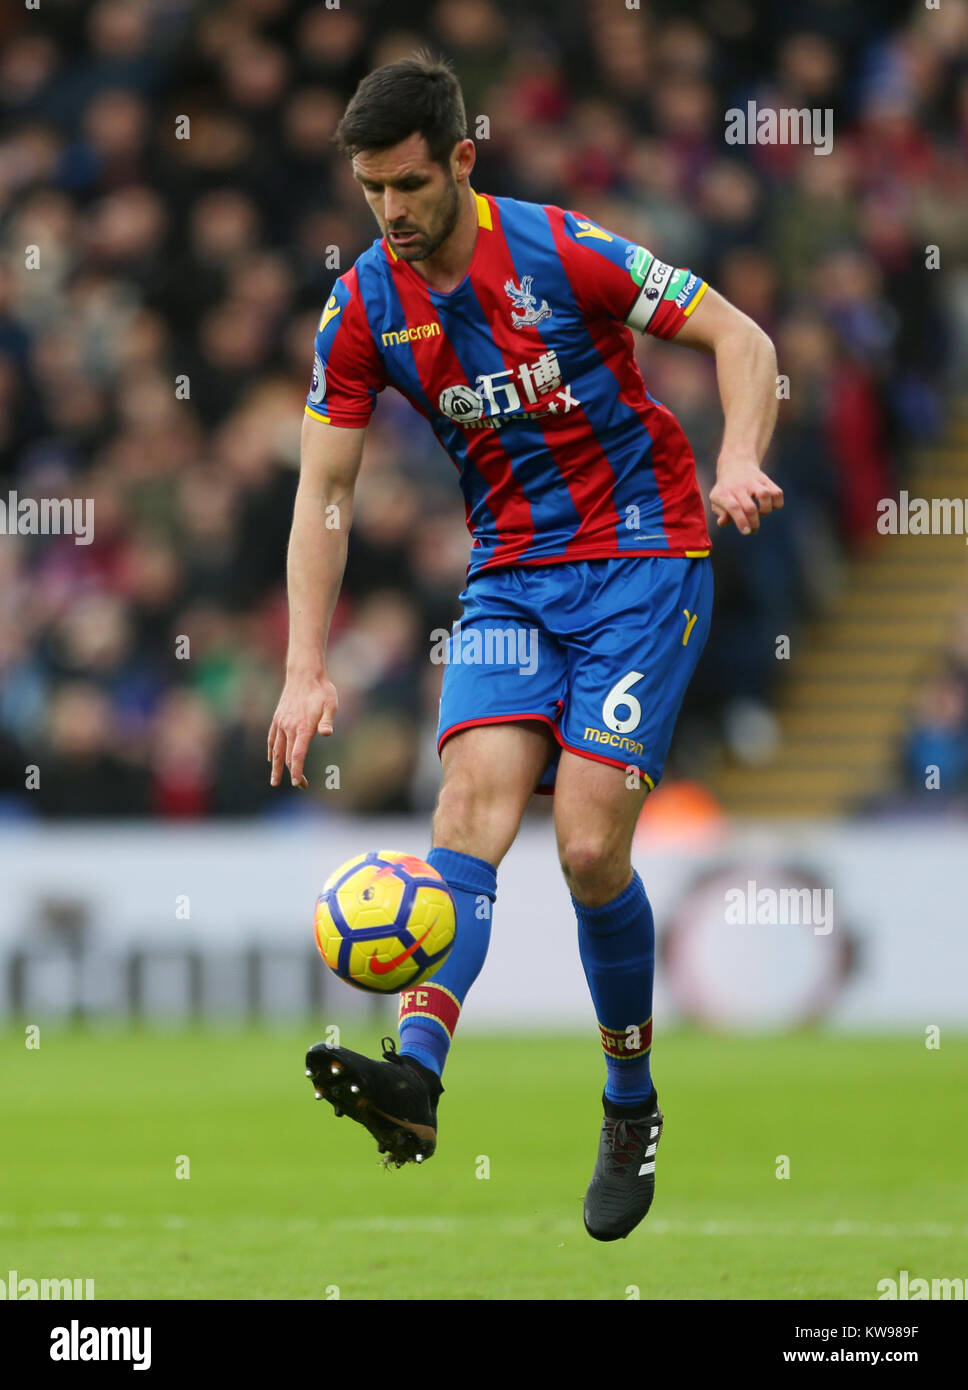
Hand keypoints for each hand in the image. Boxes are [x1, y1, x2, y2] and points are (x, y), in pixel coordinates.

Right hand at [268, 672, 337, 788]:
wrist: (304, 674)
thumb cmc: (322, 690)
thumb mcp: (331, 704)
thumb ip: (327, 720)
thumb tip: (327, 733)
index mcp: (302, 727)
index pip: (297, 755)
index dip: (296, 771)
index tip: (297, 783)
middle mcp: (289, 727)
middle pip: (287, 757)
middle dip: (291, 773)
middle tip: (299, 785)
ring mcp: (281, 723)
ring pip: (277, 750)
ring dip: (276, 767)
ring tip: (274, 781)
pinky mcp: (278, 718)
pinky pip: (272, 738)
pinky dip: (271, 750)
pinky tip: (271, 758)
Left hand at [709, 461, 783, 534]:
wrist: (736, 465)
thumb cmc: (726, 490)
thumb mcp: (716, 500)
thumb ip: (721, 513)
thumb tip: (723, 522)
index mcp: (724, 493)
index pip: (733, 507)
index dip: (741, 521)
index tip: (746, 531)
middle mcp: (739, 486)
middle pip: (750, 507)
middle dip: (754, 523)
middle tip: (753, 529)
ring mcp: (754, 482)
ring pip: (765, 495)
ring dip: (766, 510)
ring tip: (761, 512)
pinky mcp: (766, 480)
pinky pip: (777, 493)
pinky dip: (777, 504)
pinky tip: (769, 505)